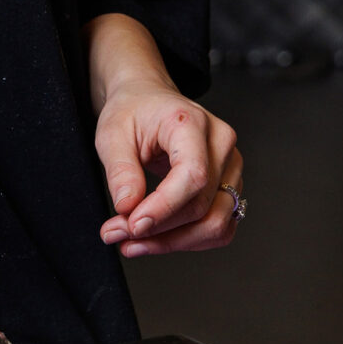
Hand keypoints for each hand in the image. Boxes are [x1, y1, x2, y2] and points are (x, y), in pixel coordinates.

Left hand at [95, 77, 242, 257]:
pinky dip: (188, 240)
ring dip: (173, 242)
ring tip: (132, 243)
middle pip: (202, 205)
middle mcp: (221, 143)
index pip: (192, 175)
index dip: (163, 208)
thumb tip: (127, 208)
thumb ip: (120, 170)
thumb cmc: (133, 111)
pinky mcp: (229, 185)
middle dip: (158, 230)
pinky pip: (219, 226)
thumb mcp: (111, 133)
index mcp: (191, 123)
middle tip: (115, 233)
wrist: (147, 100)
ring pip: (215, 223)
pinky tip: (157, 239)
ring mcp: (230, 166)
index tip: (131, 225)